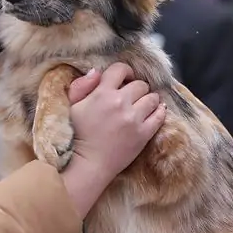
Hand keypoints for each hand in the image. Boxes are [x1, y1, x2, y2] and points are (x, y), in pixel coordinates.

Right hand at [60, 63, 165, 217]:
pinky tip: (155, 111)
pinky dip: (159, 110)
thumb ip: (82, 85)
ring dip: (148, 98)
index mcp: (102, 93)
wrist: (88, 162)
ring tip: (142, 105)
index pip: (120, 69)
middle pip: (140, 84)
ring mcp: (134, 118)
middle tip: (131, 96)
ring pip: (152, 97)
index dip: (123, 72)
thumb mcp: (73, 105)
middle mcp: (121, 102)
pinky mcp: (144, 133)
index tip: (123, 79)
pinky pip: (160, 115)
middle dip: (136, 87)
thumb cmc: (78, 133)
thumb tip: (97, 71)